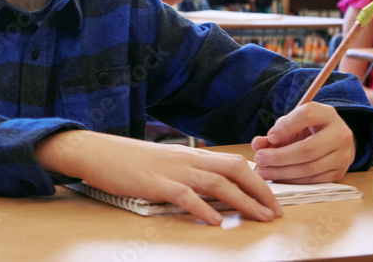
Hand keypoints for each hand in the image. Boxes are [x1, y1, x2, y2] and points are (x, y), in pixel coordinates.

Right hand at [35, 130, 281, 224]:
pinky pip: (184, 194)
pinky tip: (215, 221)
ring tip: (260, 217)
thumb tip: (210, 191)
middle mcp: (186, 159)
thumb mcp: (164, 164)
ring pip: (216, 182)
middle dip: (259, 189)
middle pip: (233, 169)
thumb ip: (187, 174)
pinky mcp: (154, 183)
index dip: (257, 180)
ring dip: (242, 200)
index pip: (233, 163)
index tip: (272, 199)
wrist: (96, 151)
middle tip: (276, 211)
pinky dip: (202, 207)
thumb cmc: (128, 161)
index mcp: (190, 155)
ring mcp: (171, 170)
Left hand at [251, 102, 354, 183]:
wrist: (334, 141)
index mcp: (326, 114)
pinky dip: (292, 181)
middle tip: (260, 159)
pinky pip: (313, 180)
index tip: (270, 137)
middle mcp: (339, 134)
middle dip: (280, 156)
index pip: (307, 115)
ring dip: (282, 172)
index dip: (286, 127)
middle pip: (308, 148)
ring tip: (264, 171)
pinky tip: (278, 178)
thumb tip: (257, 144)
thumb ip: (275, 131)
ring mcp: (342, 155)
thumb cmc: (308, 129)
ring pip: (310, 168)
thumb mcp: (292, 123)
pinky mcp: (339, 173)